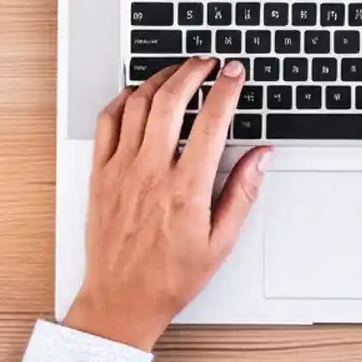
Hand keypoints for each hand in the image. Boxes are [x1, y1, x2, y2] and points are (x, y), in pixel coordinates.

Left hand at [62, 57, 271, 349]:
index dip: (227, 88)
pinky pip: (107, 123)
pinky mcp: (100, 174)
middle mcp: (152, 172)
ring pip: (138, 104)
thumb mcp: (221, 241)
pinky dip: (122, 100)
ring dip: (160, 79)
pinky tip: (136, 95)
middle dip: (194, 70)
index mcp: (186, 188)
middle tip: (208, 61)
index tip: (235, 72)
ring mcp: (121, 170)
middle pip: (172, 100)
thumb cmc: (170, 276)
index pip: (212, 121)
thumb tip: (261, 155)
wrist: (122, 300)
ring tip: (178, 72)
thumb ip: (242, 191)